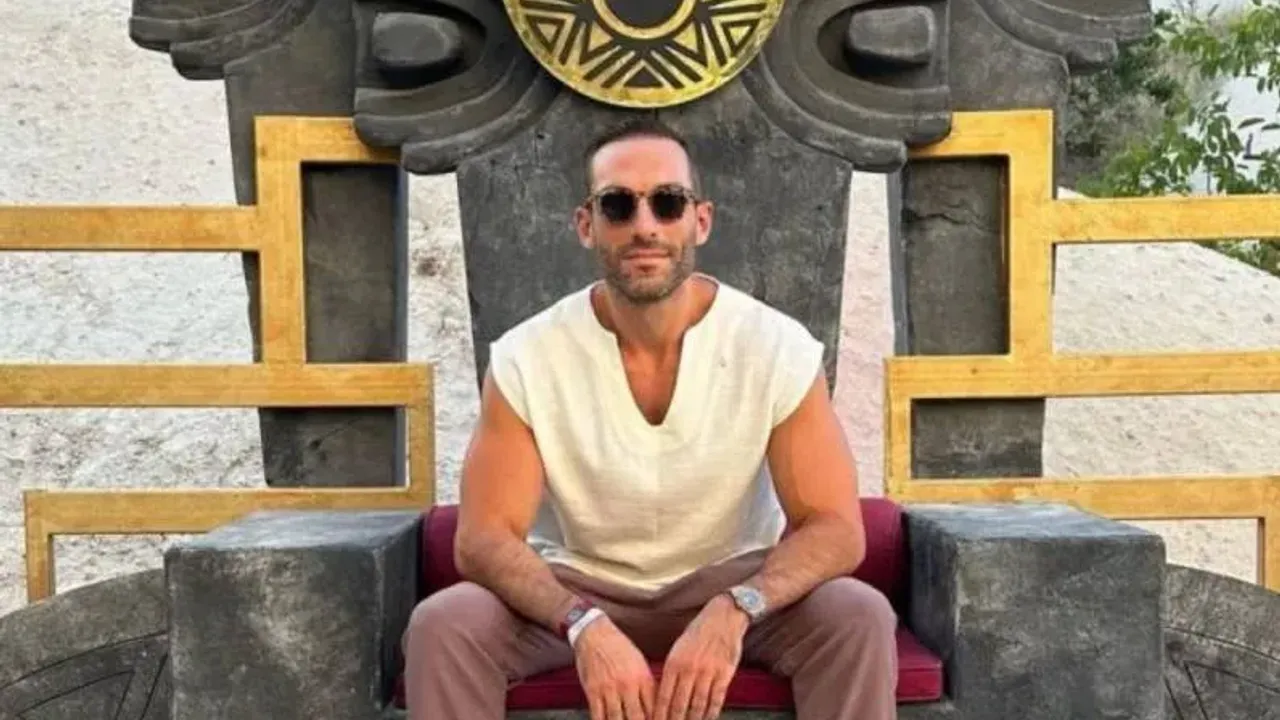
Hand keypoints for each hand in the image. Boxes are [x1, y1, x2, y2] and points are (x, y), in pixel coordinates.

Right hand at [574, 615, 655, 719]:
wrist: (595, 632)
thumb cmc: (619, 647)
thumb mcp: (640, 663)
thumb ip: (648, 685)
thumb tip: (657, 705)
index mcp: (643, 678)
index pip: (654, 708)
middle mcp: (628, 685)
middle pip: (638, 718)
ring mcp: (609, 688)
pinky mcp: (593, 691)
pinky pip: (598, 715)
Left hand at [654, 595, 748, 719]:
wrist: (723, 617)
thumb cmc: (698, 633)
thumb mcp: (678, 649)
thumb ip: (671, 671)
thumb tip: (662, 695)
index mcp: (674, 663)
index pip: (663, 696)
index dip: (659, 715)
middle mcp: (689, 669)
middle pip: (679, 705)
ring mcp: (707, 672)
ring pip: (698, 706)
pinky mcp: (724, 674)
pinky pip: (716, 699)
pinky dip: (711, 713)